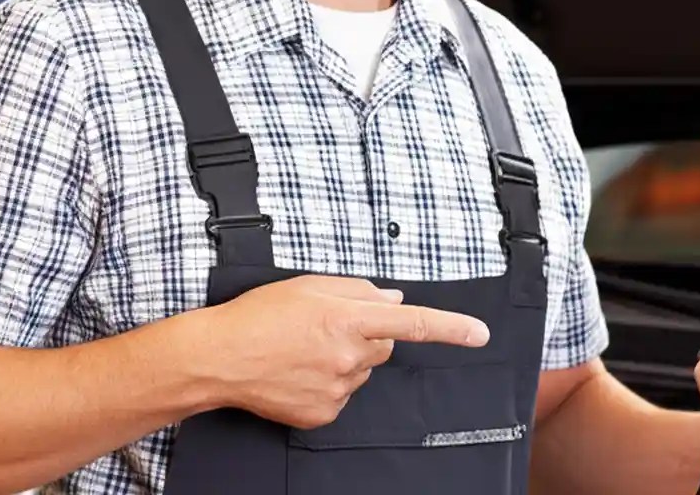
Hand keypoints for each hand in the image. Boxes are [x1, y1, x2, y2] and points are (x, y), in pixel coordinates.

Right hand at [203, 274, 489, 429]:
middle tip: (327, 327)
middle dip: (367, 335)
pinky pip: (342, 396)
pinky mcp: (323, 414)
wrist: (220, 358)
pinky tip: (298, 373)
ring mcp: (337, 388)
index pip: (411, 322)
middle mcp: (348, 356)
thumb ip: (357, 290)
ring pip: (361, 371)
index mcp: (347, 317)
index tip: (479, 334)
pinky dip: (327, 384)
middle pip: (384, 345)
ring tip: (303, 350)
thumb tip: (391, 300)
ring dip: (345, 359)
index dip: (449, 327)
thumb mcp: (308, 285)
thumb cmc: (260, 315)